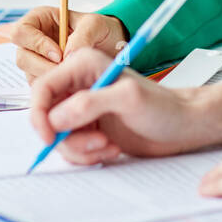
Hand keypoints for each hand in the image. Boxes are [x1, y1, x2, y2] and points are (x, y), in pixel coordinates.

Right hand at [11, 6, 127, 80]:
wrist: (112, 45)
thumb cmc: (101, 29)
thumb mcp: (95, 24)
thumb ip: (81, 36)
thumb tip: (66, 55)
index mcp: (39, 19)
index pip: (21, 32)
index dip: (37, 45)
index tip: (59, 54)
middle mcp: (33, 39)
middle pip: (22, 56)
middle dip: (43, 67)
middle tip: (66, 70)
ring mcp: (36, 59)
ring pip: (29, 74)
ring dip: (50, 78)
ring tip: (73, 76)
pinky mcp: (43, 76)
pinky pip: (40, 86)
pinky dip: (54, 88)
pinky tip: (72, 84)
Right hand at [29, 48, 210, 163]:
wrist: (183, 125)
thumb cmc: (164, 107)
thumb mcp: (128, 99)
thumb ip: (89, 104)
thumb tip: (55, 117)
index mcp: (82, 66)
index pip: (42, 89)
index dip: (39, 115)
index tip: (51, 137)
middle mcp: (79, 85)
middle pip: (47, 117)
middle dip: (67, 137)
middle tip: (97, 143)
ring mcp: (83, 109)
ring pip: (58, 136)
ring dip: (81, 149)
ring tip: (108, 146)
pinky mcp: (89, 128)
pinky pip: (71, 148)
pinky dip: (87, 155)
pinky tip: (111, 149)